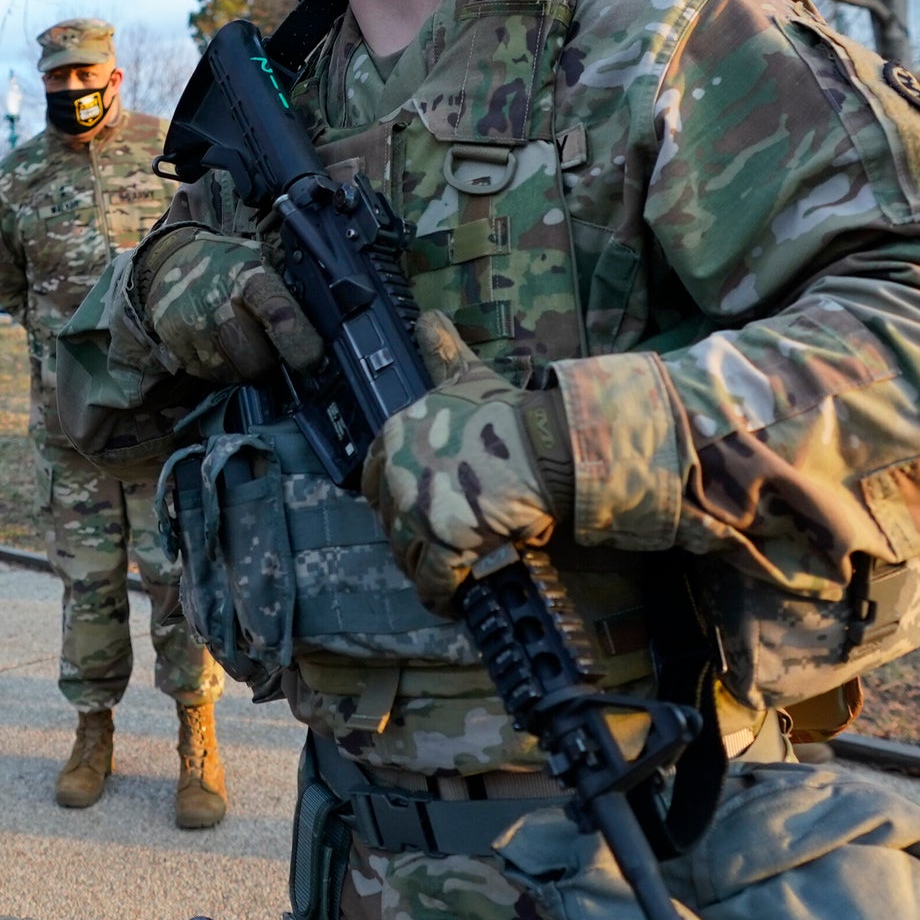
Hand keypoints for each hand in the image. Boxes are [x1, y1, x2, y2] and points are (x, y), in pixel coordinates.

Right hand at [139, 232, 324, 383]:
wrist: (171, 259)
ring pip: (233, 374)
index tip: (310, 359)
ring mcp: (192, 327)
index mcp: (248, 276)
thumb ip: (285, 291)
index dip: (296, 339)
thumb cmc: (227, 264)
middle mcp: (216, 302)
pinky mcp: (174, 345)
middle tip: (269, 348)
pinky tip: (219, 346)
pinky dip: (221, 368)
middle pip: (255, 360)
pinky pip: (209, 375)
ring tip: (242, 343)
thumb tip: (325, 325)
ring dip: (245, 368)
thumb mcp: (260, 262)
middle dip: (269, 362)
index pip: (275, 311)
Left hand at [364, 311, 568, 614]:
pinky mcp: (444, 544)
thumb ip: (443, 352)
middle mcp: (396, 473)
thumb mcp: (469, 375)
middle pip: (391, 520)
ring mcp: (416, 511)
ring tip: (448, 577)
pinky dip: (440, 597)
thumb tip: (429, 316)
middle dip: (410, 536)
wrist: (548, 445)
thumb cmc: (510, 413)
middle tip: (441, 544)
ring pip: (408, 553)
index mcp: (395, 436)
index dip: (391, 497)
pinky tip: (453, 603)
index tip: (414, 508)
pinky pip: (433, 582)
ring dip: (425, 568)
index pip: (371, 478)